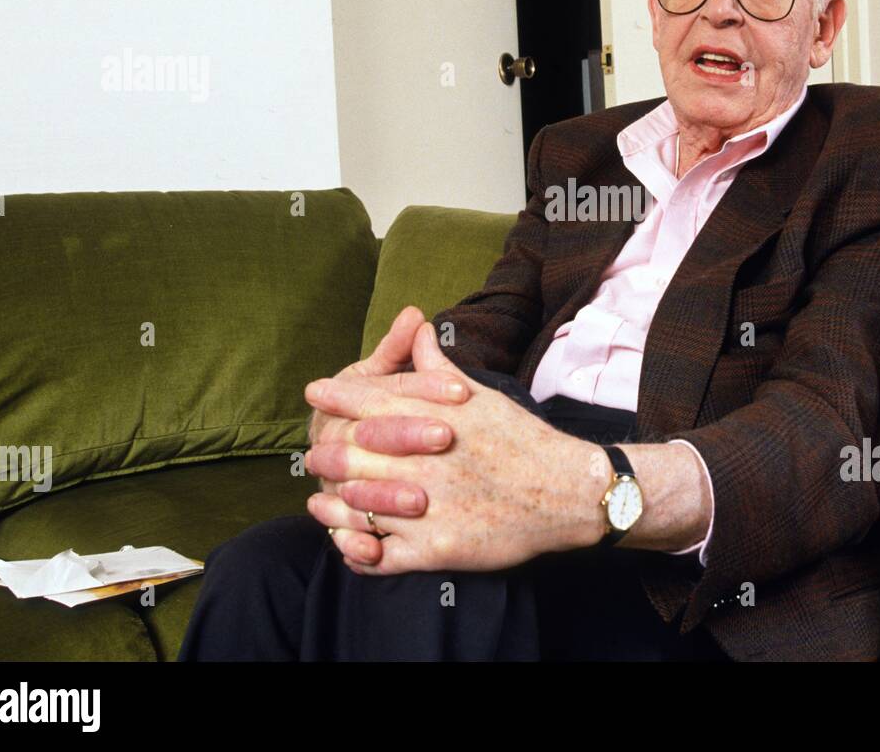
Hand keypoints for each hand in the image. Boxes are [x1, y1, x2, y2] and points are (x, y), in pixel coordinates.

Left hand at [304, 323, 601, 575]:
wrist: (566, 491)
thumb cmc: (523, 439)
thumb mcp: (481, 395)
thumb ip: (438, 367)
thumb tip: (416, 326)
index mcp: (433, 418)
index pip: (369, 401)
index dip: (337, 396)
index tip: (315, 393)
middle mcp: (423, 460)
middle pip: (353, 453)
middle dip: (327, 453)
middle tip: (312, 455)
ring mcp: (426, 506)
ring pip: (359, 505)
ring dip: (334, 503)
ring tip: (320, 500)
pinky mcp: (435, 548)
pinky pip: (380, 553)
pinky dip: (358, 548)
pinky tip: (350, 541)